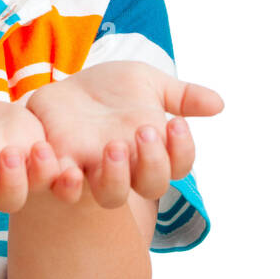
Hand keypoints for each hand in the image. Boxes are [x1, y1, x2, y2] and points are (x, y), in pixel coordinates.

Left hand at [25, 61, 223, 207]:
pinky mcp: (59, 166)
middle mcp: (128, 167)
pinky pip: (60, 187)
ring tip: (112, 147)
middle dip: (153, 162)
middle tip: (143, 131)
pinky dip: (61, 180)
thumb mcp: (146, 82)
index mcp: (152, 149)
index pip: (178, 164)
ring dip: (115, 177)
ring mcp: (93, 169)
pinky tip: (61, 162)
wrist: (64, 86)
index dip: (181, 150)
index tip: (175, 123)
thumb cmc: (111, 89)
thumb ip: (181, 95)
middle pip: (150, 186)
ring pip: (110, 196)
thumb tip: (220, 104)